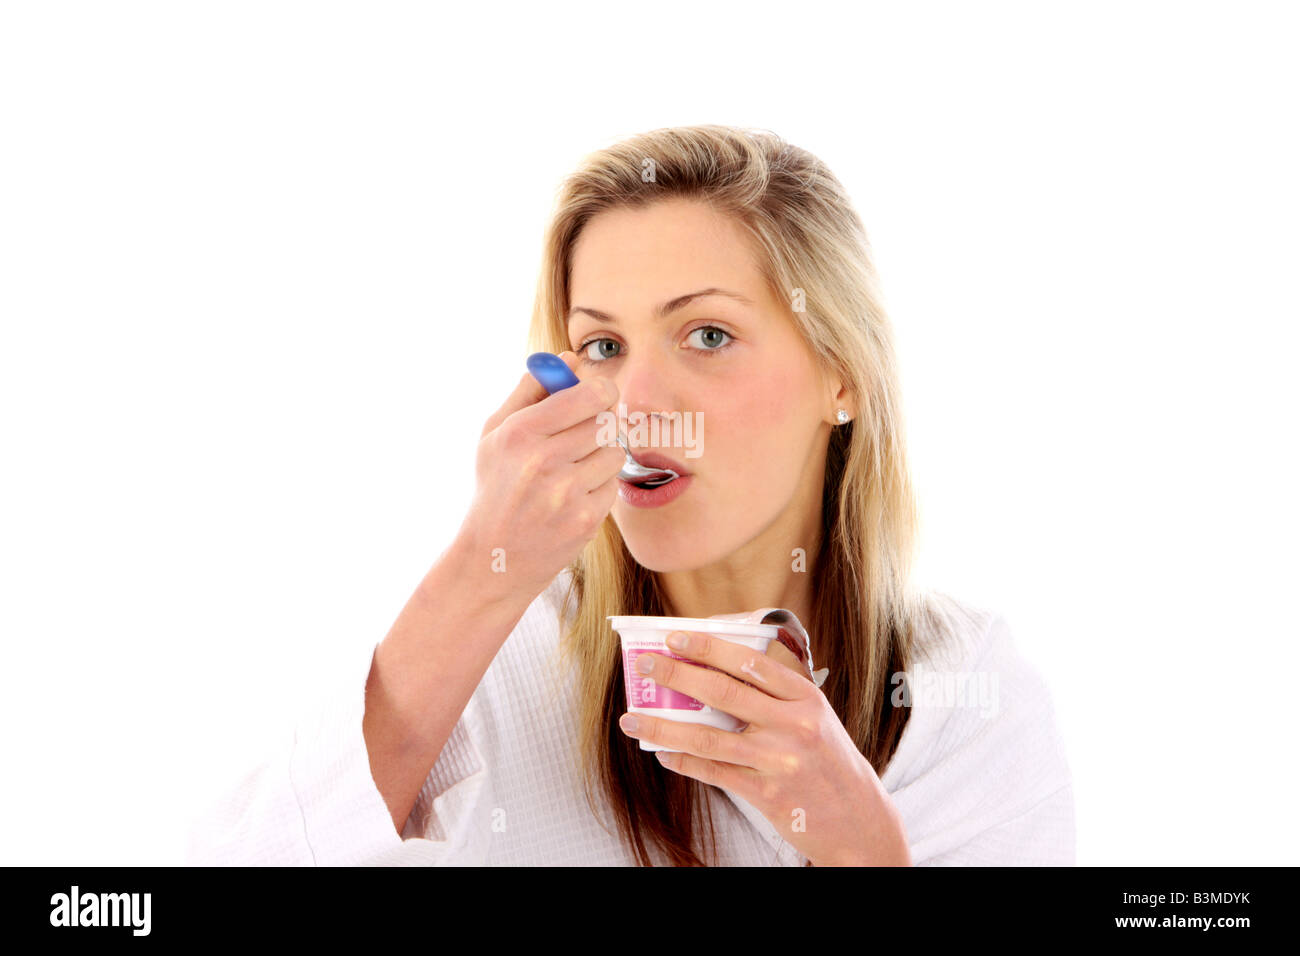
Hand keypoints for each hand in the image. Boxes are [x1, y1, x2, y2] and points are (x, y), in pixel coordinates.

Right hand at [457, 350, 625, 601]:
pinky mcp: (584, 520)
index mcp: (520, 433)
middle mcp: (543, 462)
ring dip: (600, 455)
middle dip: (599, 422)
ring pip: (614, 451)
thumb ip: (530, 391)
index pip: (588, 395)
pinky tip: (574, 495)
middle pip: (606, 421)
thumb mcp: (495, 434)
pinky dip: (599, 486)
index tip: (597, 395)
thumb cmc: (495, 488)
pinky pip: (613, 484)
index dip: (601, 390)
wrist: (493, 559)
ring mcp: (566, 494)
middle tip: (584, 432)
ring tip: (573, 468)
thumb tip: (568, 358)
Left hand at [619, 630, 911, 865]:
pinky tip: (663, 753)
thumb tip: (711, 674)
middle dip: (677, 676)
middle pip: (723, 693)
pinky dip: (683, 761)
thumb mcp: (814, 717)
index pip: (749, 662)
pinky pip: (714, 773)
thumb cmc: (829, 761)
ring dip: (663, 727)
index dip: (708, 647)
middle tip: (645, 667)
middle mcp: (794, 724)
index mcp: (806, 696)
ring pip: (708, 737)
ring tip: (632, 720)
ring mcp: (780, 760)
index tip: (675, 637)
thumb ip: (774, 696)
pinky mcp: (768, 794)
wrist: (859, 819)